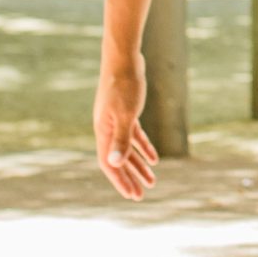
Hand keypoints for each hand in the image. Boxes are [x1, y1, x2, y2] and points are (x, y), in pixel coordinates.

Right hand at [93, 58, 158, 200]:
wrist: (124, 60)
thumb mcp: (125, 115)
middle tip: (141, 196)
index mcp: (103, 132)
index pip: (109, 164)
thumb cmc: (124, 86)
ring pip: (127, 150)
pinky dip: (143, 148)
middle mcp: (106, 129)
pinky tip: (154, 159)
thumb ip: (120, 140)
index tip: (132, 196)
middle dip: (129, 179)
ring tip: (152, 182)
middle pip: (117, 160)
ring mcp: (116, 121)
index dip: (120, 181)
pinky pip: (134, 136)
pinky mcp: (126, 113)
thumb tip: (114, 164)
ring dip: (139, 166)